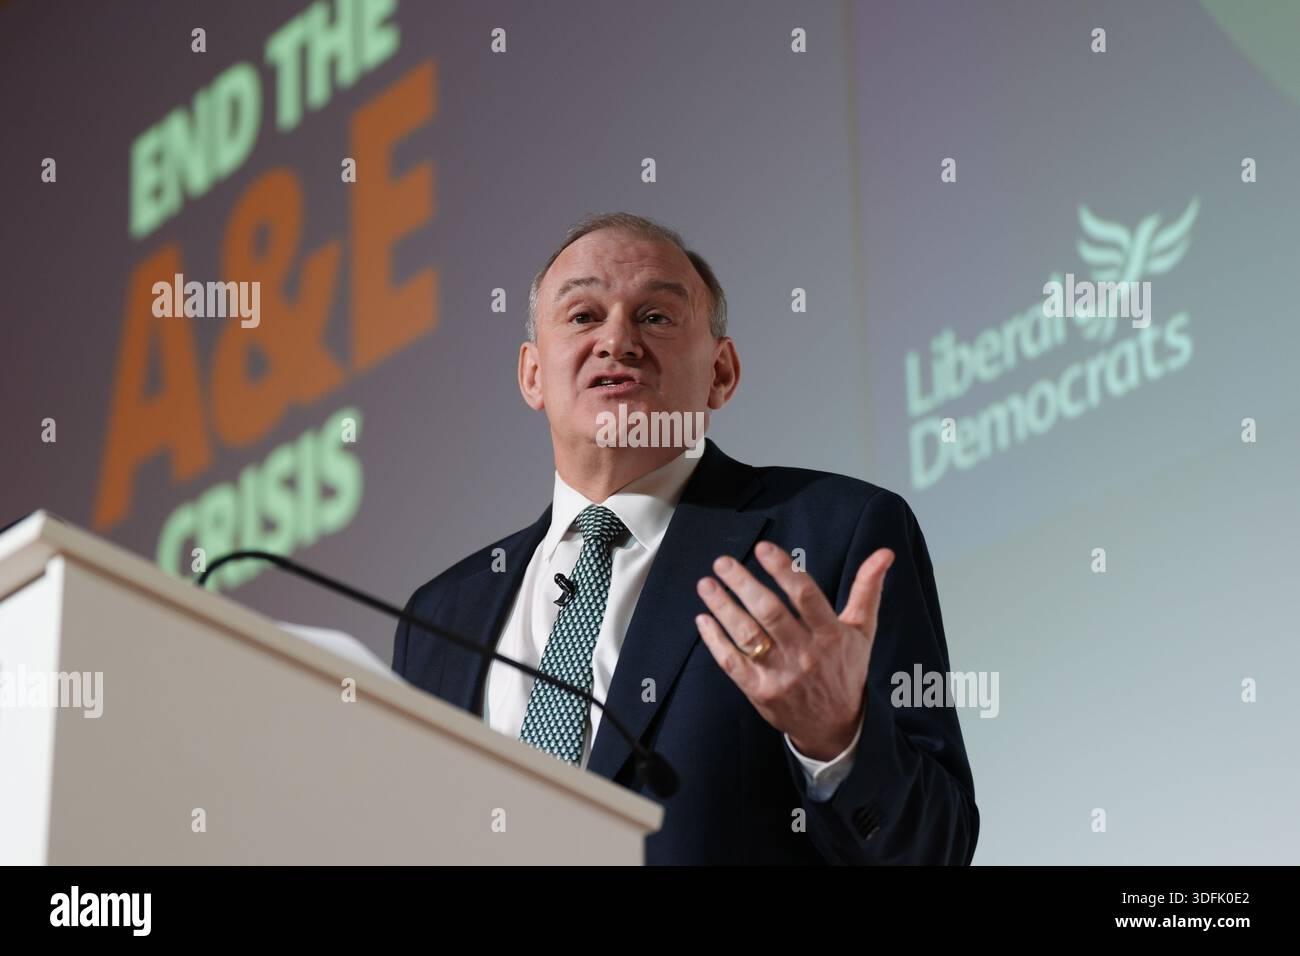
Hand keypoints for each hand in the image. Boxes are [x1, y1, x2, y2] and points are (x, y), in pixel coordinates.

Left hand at [694, 541, 894, 760]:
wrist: (836, 727)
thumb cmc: (846, 670)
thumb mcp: (862, 630)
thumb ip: (868, 589)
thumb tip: (884, 553)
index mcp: (831, 634)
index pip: (805, 595)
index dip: (783, 569)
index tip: (763, 548)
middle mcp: (806, 653)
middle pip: (770, 613)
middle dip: (743, 584)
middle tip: (723, 563)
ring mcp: (781, 674)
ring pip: (747, 635)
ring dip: (723, 607)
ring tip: (706, 585)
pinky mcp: (760, 690)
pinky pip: (733, 662)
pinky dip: (715, 640)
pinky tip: (704, 619)